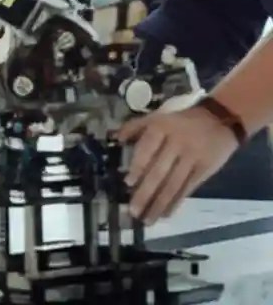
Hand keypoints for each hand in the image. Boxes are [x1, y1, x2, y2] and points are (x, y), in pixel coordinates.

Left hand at [118, 106, 240, 223]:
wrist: (221, 118)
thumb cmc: (182, 121)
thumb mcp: (158, 116)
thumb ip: (135, 127)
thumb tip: (115, 139)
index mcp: (161, 128)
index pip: (147, 150)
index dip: (138, 167)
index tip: (128, 183)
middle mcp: (176, 144)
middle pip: (159, 172)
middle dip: (145, 193)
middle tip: (133, 211)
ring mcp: (192, 158)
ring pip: (173, 184)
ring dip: (159, 204)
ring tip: (147, 219)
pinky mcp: (205, 169)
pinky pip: (188, 189)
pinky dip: (176, 203)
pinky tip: (166, 214)